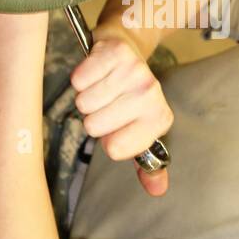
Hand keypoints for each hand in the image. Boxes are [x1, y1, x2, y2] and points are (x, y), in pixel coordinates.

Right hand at [70, 33, 173, 196]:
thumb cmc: (129, 94)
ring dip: (87, 96)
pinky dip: (81, 77)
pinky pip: (79, 80)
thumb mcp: (142, 129)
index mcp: (159, 119)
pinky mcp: (115, 52)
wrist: (127, 47)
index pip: (115, 149)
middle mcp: (150, 94)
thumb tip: (157, 191)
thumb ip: (147, 163)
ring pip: (84, 104)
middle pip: (94, 127)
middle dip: (94, 118)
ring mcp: (134, 71)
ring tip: (102, 86)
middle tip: (108, 103)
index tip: (117, 125)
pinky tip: (97, 71)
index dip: (108, 140)